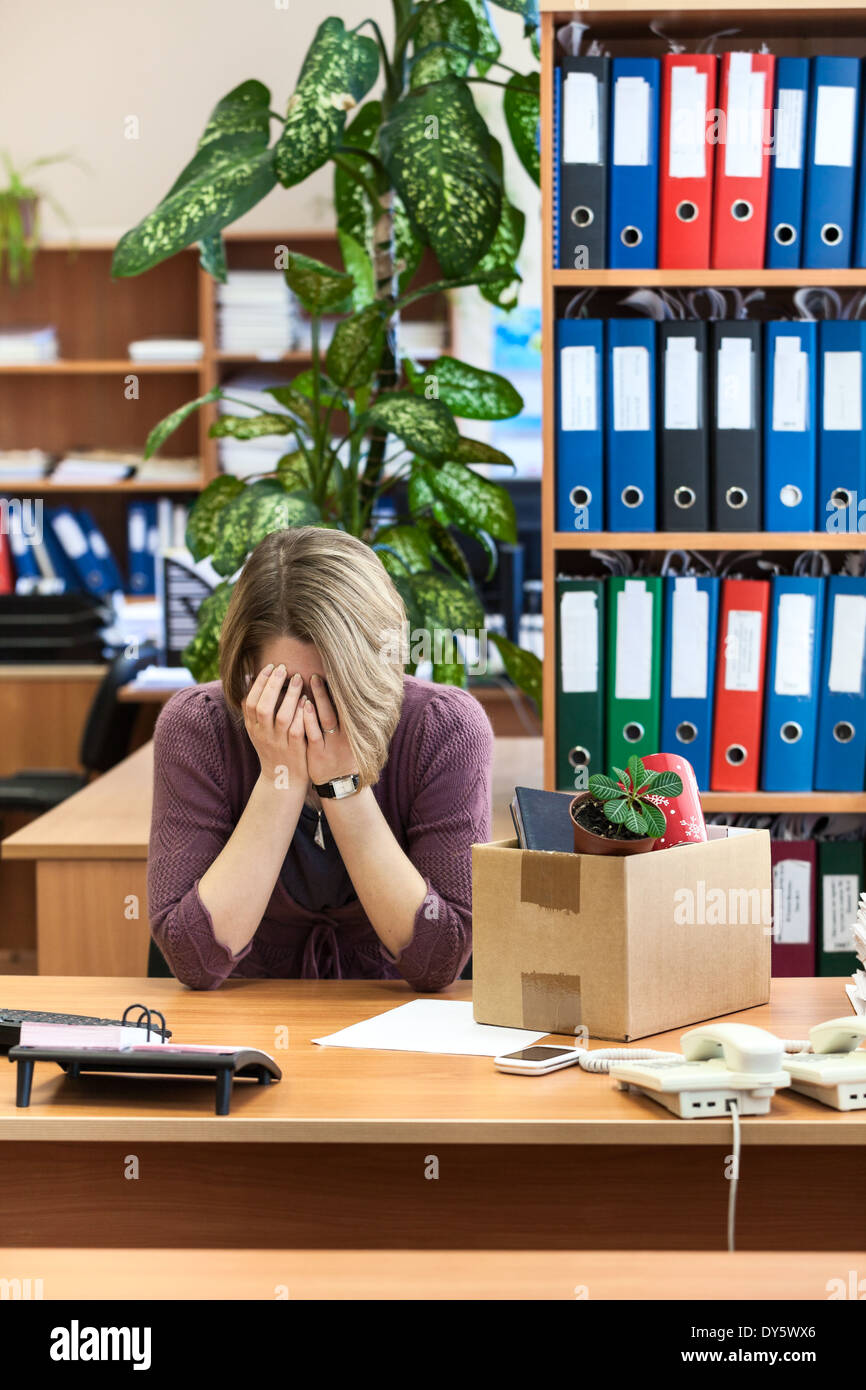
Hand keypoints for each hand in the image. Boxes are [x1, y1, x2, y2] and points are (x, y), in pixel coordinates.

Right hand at [243, 664, 307, 794]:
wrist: (282, 779)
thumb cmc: (272, 747)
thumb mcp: (258, 730)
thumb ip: (254, 708)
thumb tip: (249, 678)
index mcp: (253, 728)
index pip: (250, 702)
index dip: (259, 684)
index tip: (269, 667)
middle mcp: (263, 735)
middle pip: (263, 707)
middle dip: (272, 685)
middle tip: (283, 668)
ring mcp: (278, 743)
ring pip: (281, 717)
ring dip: (289, 696)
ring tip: (298, 678)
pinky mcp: (294, 749)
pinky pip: (297, 729)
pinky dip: (300, 713)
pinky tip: (306, 700)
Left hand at [302, 674, 358, 787]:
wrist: (339, 784)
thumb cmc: (344, 754)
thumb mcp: (354, 737)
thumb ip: (350, 717)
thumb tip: (350, 690)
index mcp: (355, 729)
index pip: (350, 704)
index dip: (344, 687)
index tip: (339, 669)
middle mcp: (346, 735)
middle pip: (339, 706)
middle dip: (329, 688)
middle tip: (319, 670)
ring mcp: (332, 745)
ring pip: (326, 717)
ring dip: (319, 697)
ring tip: (311, 679)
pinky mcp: (319, 754)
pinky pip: (313, 733)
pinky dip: (308, 718)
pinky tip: (303, 704)